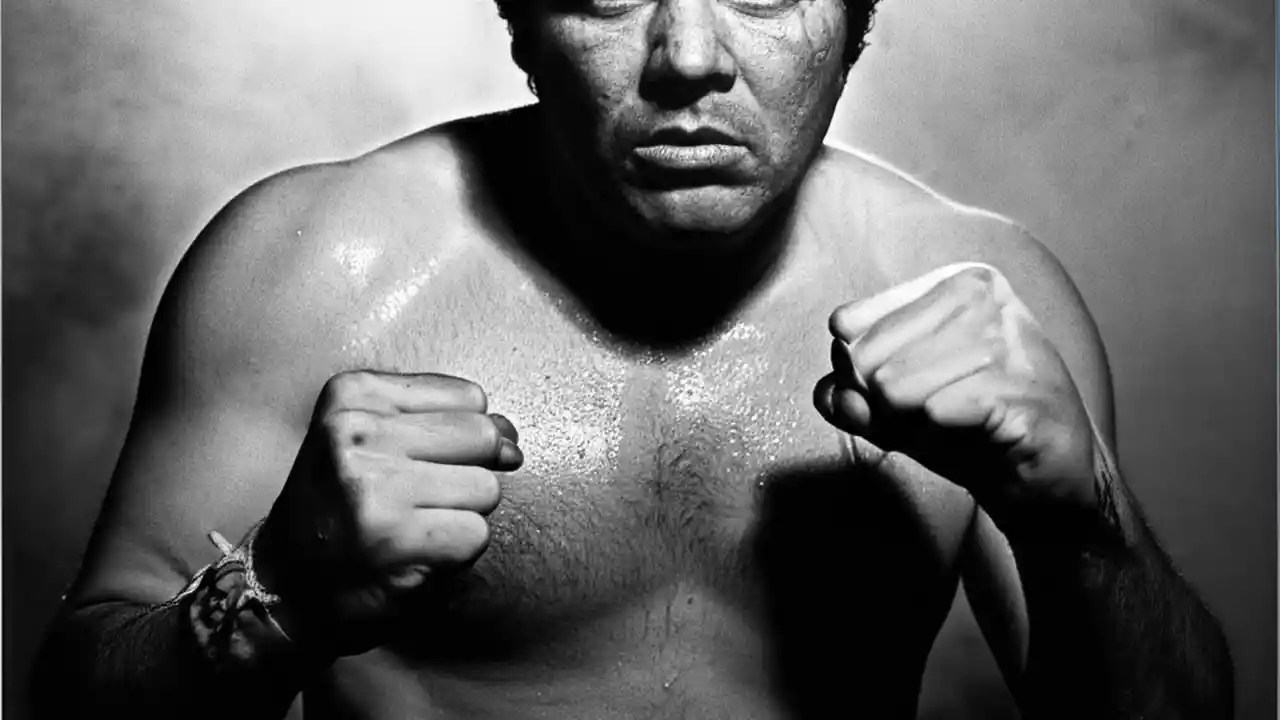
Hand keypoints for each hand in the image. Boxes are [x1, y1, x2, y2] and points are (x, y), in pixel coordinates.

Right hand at [255, 371, 520, 654]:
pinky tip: (412, 554)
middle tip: (417, 500)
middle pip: (483, 437)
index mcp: (352, 393)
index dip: (464, 438)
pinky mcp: (394, 538)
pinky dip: (455, 552)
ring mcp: (373, 486)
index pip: (469, 397)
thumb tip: (512, 439)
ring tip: (410, 527)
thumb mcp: (371, 436)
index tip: (421, 462)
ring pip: (486, 488)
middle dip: (468, 474)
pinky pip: (476, 534)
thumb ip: (444, 421)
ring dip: (461, 516)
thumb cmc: (340, 507)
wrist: (286, 584)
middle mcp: (356, 433)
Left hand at [814, 263, 1097, 534]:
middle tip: (928, 418)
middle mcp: (984, 298)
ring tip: (953, 428)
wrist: (1047, 480)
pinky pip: (937, 411)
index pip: (850, 325)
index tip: (892, 395)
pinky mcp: (1025, 392)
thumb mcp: (898, 407)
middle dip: (884, 407)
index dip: (854, 378)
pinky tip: (976, 436)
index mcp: (954, 283)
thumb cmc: (971, 431)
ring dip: (913, 425)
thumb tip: (831, 395)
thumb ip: (853, 397)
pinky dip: (941, 436)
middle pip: (869, 359)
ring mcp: (1011, 341)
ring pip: (898, 387)